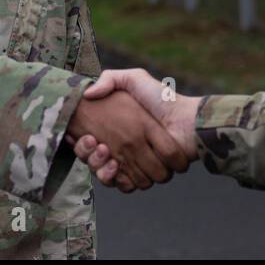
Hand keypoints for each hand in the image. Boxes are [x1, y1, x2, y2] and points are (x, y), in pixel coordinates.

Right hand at [72, 68, 200, 189]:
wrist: (186, 121)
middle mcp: (122, 149)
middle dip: (87, 154)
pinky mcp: (142, 177)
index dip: (81, 141)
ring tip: (103, 151)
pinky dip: (113, 179)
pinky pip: (122, 186)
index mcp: (117, 130)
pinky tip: (113, 165)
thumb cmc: (162, 99)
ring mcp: (132, 165)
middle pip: (92, 159)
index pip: (89, 142)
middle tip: (93, 142)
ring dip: (97, 165)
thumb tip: (87, 93)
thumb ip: (110, 79)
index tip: (78, 133)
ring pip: (103, 174)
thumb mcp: (135, 79)